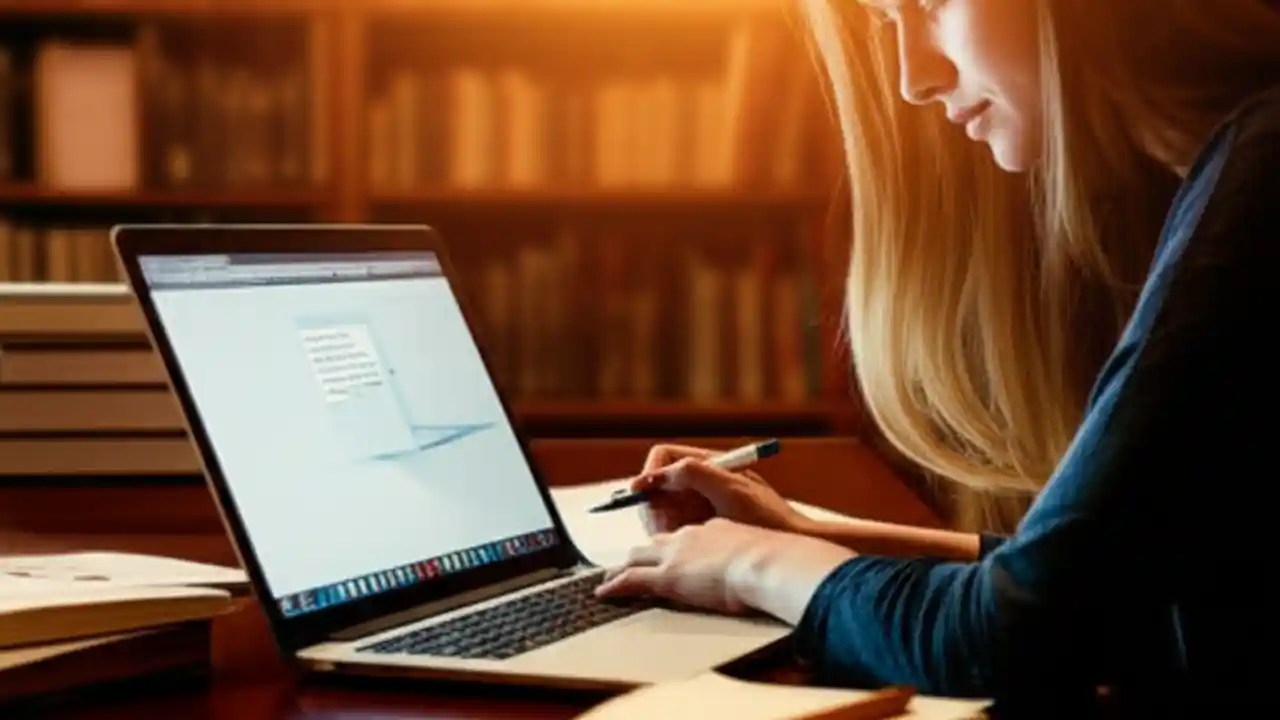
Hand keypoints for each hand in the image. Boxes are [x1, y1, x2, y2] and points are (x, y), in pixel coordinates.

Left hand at [594, 518, 854, 622]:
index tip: (676, 551)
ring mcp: (678, 553)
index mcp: (719, 528)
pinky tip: (604, 591)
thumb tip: (787, 570)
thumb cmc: (782, 562)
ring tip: (611, 577)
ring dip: (624, 566)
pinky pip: (630, 578)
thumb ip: (770, 559)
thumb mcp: (773, 552)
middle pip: (660, 539)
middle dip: (643, 551)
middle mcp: (694, 535)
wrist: (771, 564)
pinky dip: (614, 584)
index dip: (679, 543)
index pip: (691, 533)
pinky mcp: (667, 575)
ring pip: (639, 555)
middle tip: (632, 561)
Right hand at [632, 444, 810, 536]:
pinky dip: (673, 537)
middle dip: (654, 505)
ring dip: (662, 524)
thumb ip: (694, 474)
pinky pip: (673, 527)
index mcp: (709, 462)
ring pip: (662, 508)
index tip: (641, 494)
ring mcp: (700, 502)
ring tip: (680, 539)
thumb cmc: (767, 517)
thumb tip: (657, 473)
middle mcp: (701, 479)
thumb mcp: (731, 491)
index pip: (663, 456)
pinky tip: (689, 546)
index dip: (650, 472)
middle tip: (663, 529)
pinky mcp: (701, 526)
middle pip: (658, 484)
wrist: (789, 548)